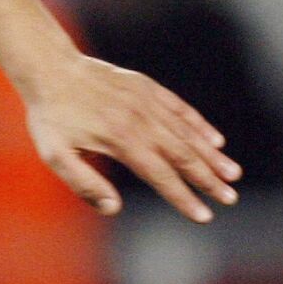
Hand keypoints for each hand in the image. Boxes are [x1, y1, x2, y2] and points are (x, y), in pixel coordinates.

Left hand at [22, 52, 240, 223]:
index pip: (161, 176)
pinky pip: (179, 109)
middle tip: (229, 199)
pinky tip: (215, 140)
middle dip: (208, 180)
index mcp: (121, 140)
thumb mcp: (55, 154)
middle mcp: (140, 120)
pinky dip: (199, 125)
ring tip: (232, 174)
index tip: (204, 216)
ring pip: (186, 133)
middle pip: (182, 156)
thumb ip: (83, 183)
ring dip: (211, 155)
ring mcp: (146, 101)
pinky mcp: (147, 87)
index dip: (183, 198)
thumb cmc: (50, 116)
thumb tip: (114, 209)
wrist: (50, 67)